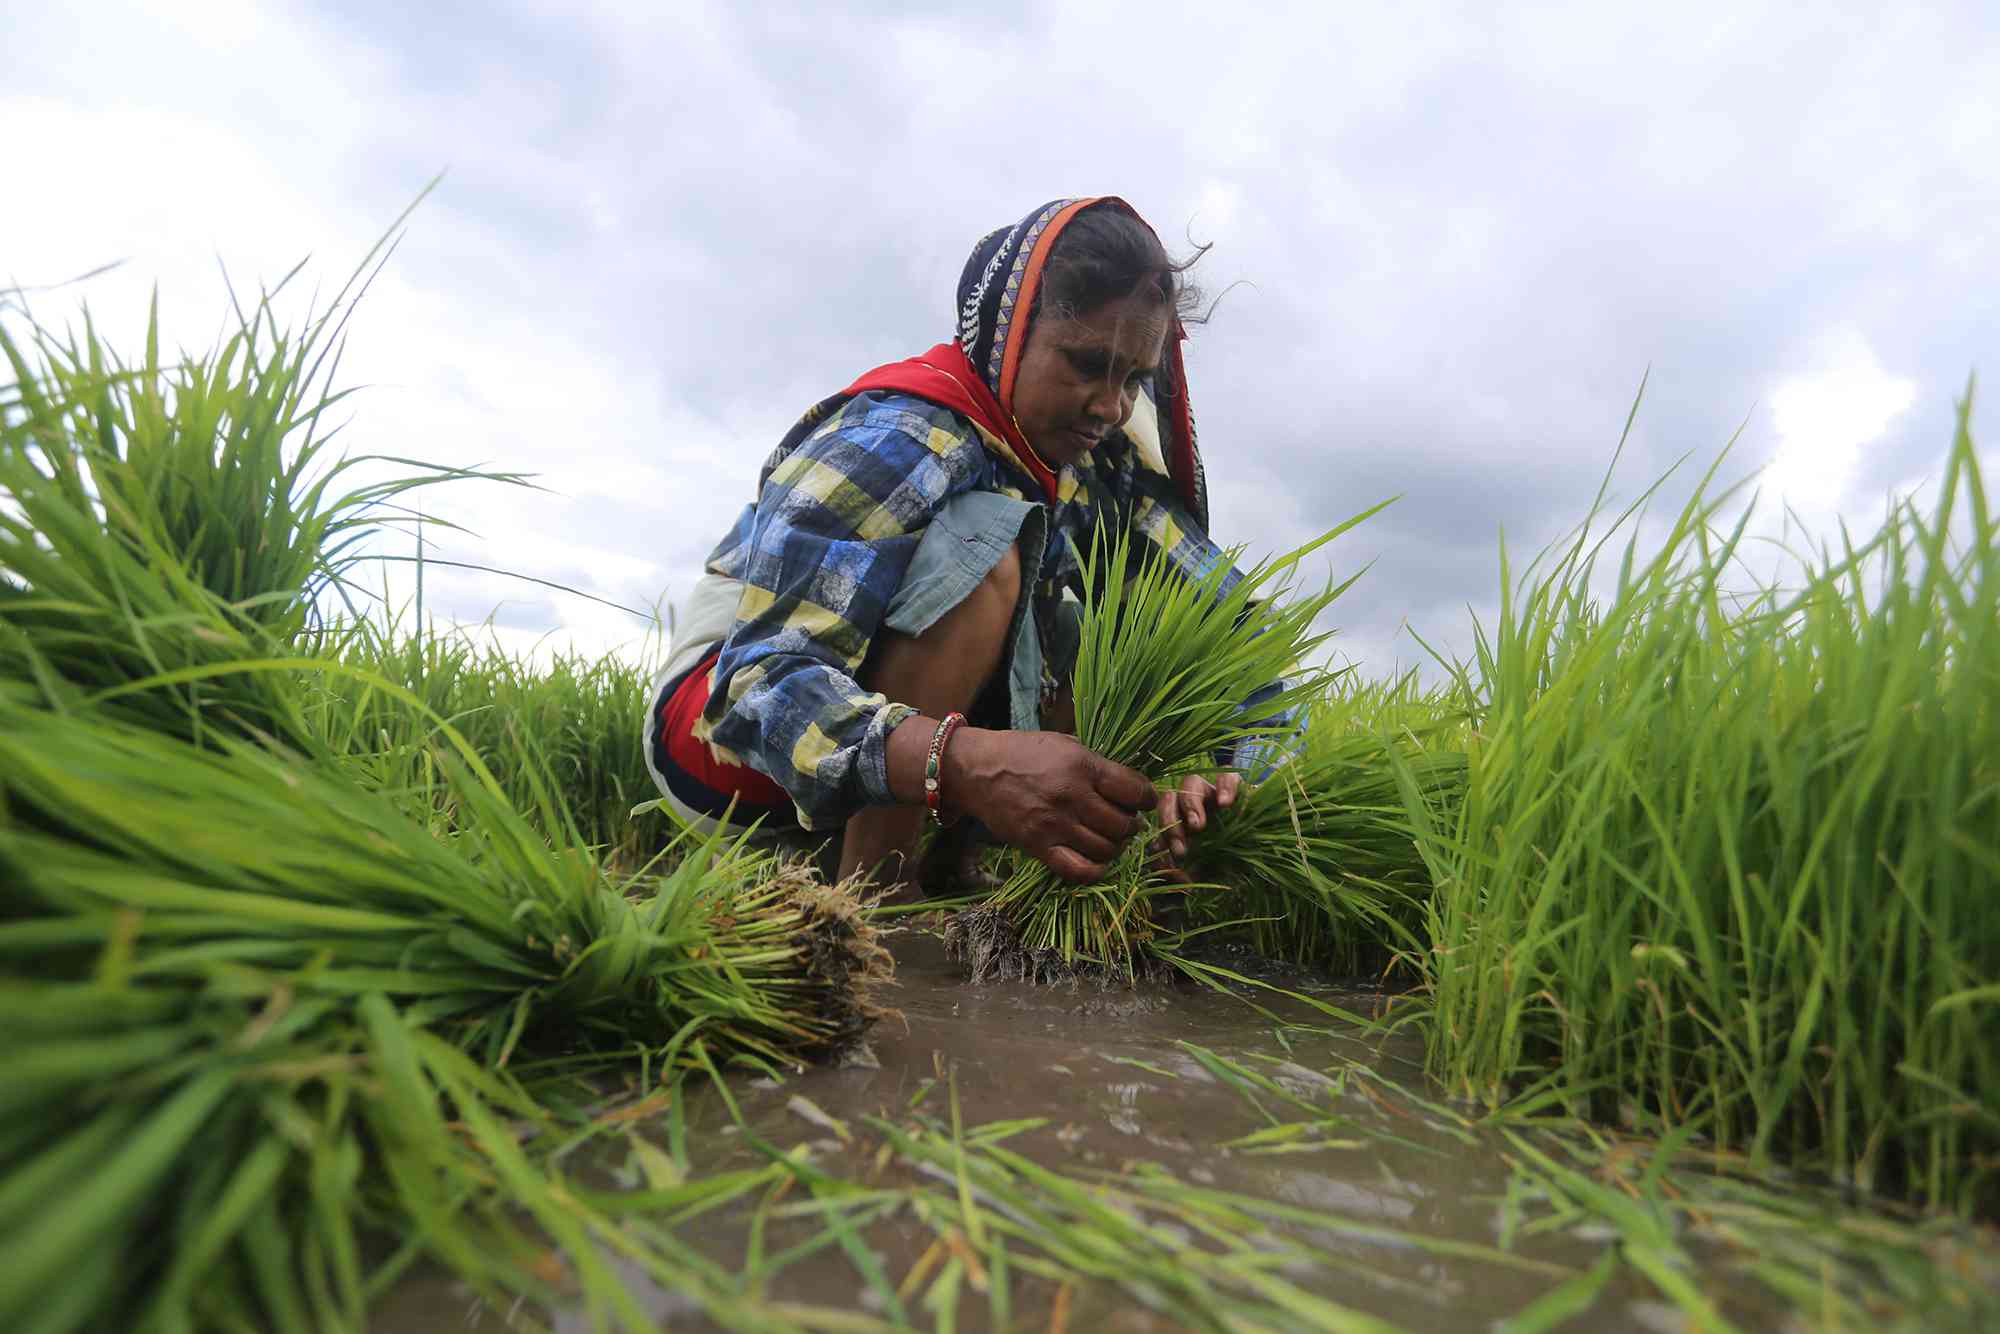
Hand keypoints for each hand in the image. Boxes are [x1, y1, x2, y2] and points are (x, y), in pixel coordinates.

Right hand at [940, 728, 1155, 883]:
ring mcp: (1055, 824)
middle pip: (1123, 824)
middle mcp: (1072, 796)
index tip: (1143, 800)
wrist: (975, 770)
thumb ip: (1095, 763)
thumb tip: (1126, 784)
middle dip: (1131, 825)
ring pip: (1106, 849)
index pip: (1135, 790)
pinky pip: (1078, 870)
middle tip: (1124, 821)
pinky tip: (1097, 860)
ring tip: (1108, 837)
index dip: (1147, 798)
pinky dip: (1096, 870)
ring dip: (1115, 847)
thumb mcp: (1063, 744)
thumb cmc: (1021, 752)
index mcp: (1082, 766)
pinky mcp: (1038, 846)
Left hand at [1148, 772, 1242, 883]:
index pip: (1163, 822)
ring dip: (1189, 804)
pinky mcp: (1237, 785)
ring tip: (1198, 826)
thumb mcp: (1211, 871)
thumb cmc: (1236, 861)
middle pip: (1169, 798)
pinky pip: (1226, 775)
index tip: (1171, 860)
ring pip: (1191, 782)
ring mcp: (1214, 792)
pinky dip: (1224, 786)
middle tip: (1181, 848)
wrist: (1269, 848)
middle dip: (1169, 823)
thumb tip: (1173, 875)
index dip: (1161, 839)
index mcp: (1183, 823)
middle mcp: (1195, 805)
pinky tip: (1226, 804)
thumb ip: (1190, 873)